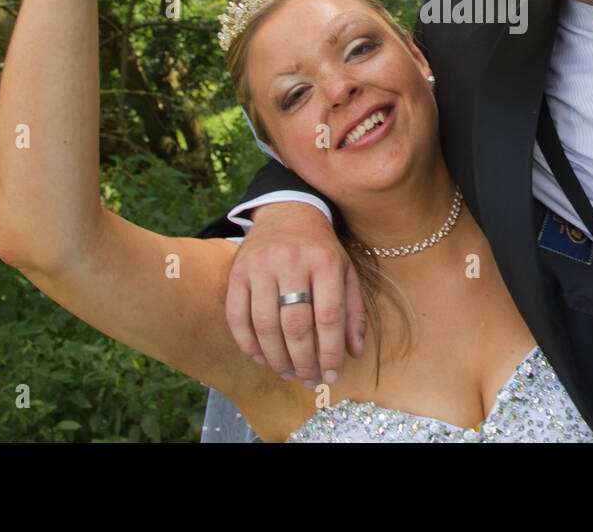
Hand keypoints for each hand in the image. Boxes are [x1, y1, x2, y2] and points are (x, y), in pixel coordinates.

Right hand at [225, 202, 366, 386]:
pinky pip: (237, 316)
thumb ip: (353, 311)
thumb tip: (355, 352)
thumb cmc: (321, 249)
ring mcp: (260, 265)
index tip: (332, 376)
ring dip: (276, 357)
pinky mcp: (237, 271)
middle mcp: (291, 261)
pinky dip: (248, 343)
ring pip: (265, 324)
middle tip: (308, 380)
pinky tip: (261, 358)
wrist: (287, 213)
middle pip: (296, 324)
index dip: (330, 353)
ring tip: (288, 372)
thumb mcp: (346, 271)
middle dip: (303, 361)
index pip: (329, 317)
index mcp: (325, 261)